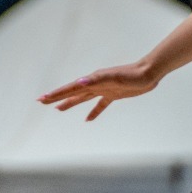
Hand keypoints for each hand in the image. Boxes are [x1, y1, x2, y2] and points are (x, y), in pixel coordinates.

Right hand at [38, 60, 157, 120]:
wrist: (149, 73)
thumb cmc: (133, 75)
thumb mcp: (114, 77)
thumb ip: (96, 79)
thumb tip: (80, 82)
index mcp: (92, 80)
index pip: (70, 88)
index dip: (56, 94)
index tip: (42, 99)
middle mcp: (95, 84)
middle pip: (72, 93)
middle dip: (57, 97)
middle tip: (42, 102)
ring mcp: (103, 89)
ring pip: (82, 98)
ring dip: (70, 103)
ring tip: (58, 109)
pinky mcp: (113, 94)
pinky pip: (99, 105)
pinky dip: (93, 112)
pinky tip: (88, 120)